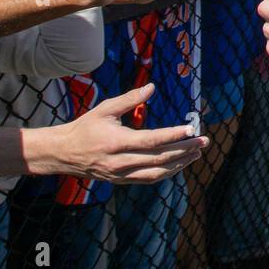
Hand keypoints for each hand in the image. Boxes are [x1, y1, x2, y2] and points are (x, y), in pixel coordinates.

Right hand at [41, 84, 208, 181]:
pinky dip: (167, 172)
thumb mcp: (105, 108)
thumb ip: (130, 99)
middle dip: (185, 150)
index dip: (173, 135)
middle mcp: (121, 162)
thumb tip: (151, 87)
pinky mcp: (121, 181)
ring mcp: (121, 174)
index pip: (152, 140)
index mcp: (117, 142)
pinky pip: (149, 179)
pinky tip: (179, 164)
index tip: (191, 129)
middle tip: (204, 141)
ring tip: (196, 153)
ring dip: (180, 164)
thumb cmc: (86, 127)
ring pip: (157, 173)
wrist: (64, 153)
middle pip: (160, 158)